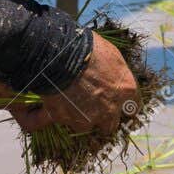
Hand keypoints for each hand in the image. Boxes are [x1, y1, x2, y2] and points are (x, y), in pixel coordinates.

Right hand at [8, 33, 138, 136]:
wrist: (62, 53)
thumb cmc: (89, 48)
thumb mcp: (111, 54)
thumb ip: (115, 71)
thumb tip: (112, 73)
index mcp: (126, 90)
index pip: (132, 107)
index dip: (122, 105)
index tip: (116, 103)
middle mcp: (110, 109)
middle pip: (110, 125)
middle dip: (102, 119)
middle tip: (92, 108)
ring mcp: (87, 118)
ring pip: (84, 126)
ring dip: (77, 118)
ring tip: (65, 104)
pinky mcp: (64, 119)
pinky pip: (58, 122)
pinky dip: (48, 117)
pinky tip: (41, 110)